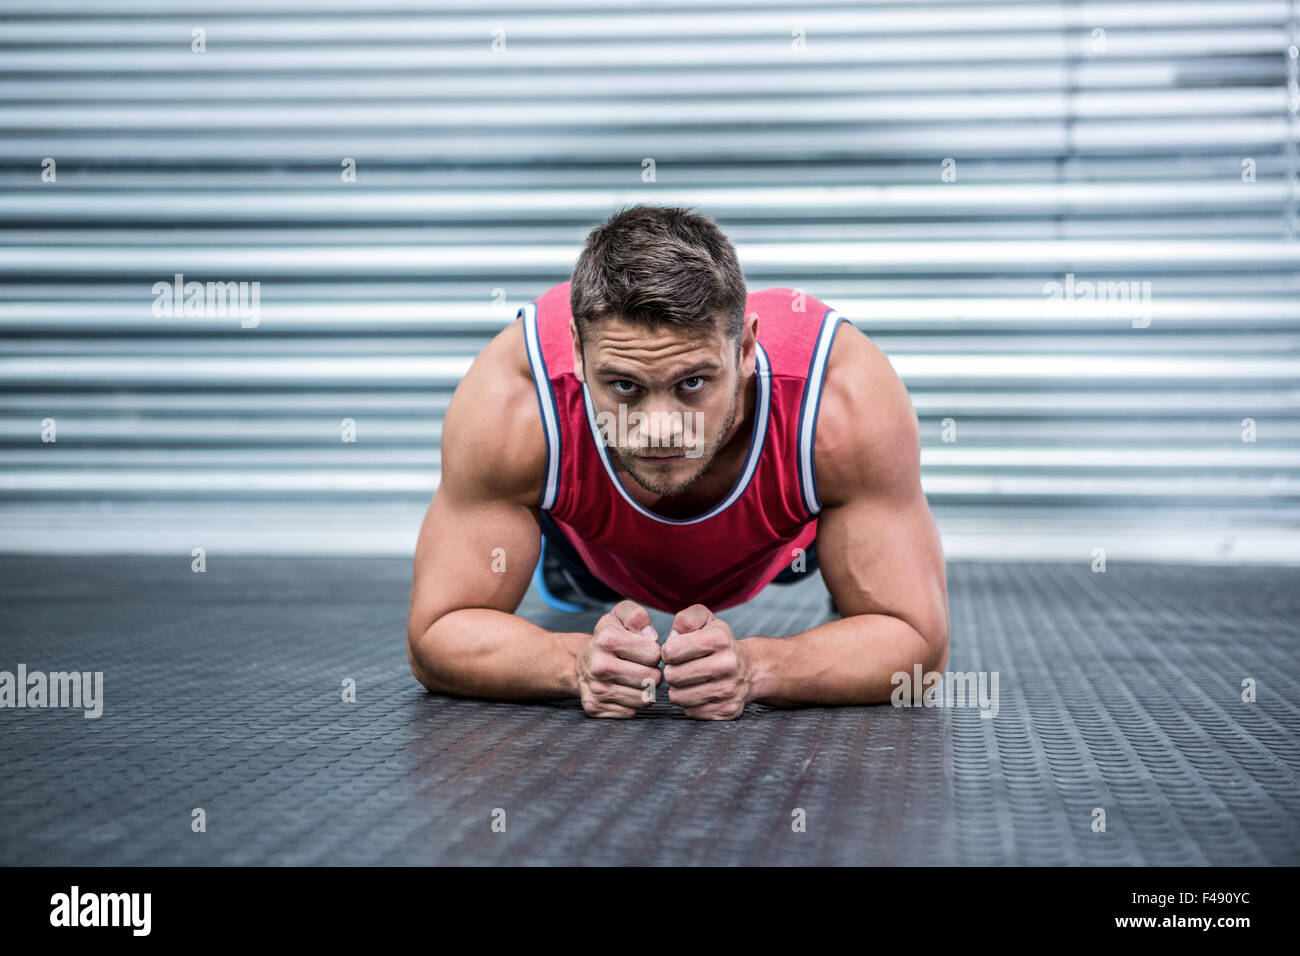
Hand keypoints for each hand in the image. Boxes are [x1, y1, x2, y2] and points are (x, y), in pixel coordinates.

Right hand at [575, 600, 662, 717]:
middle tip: (642, 667)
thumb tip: (651, 636)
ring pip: (644, 699)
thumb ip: (637, 616)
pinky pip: (631, 712)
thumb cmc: (608, 637)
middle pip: (652, 678)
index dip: (654, 652)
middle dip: (653, 672)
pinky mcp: (595, 708)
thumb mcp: (620, 616)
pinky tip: (624, 690)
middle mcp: (598, 666)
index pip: (654, 654)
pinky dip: (632, 703)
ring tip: (635, 678)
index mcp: (606, 640)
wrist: (580, 662)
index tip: (644, 651)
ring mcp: (595, 690)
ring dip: (645, 690)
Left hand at [661, 604, 751, 719]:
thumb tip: (672, 638)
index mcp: (719, 639)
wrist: (749, 667)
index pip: (671, 651)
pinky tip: (700, 691)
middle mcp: (727, 665)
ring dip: (678, 689)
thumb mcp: (704, 620)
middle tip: (681, 667)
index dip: (668, 651)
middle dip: (671, 671)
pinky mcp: (727, 710)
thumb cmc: (718, 643)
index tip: (676, 651)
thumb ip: (685, 619)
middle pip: (673, 676)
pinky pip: (690, 711)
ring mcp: (729, 690)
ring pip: (678, 697)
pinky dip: (690, 703)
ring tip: (689, 680)